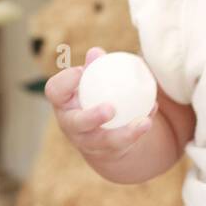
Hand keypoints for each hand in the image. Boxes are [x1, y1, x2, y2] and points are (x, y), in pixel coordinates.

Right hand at [45, 46, 158, 160]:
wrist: (100, 132)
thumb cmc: (94, 95)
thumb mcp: (92, 82)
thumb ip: (95, 67)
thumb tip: (96, 52)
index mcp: (63, 103)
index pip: (54, 91)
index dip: (64, 82)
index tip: (80, 71)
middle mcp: (71, 125)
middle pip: (76, 123)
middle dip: (91, 117)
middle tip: (110, 108)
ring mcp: (88, 142)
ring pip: (105, 141)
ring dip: (126, 133)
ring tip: (144, 122)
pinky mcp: (107, 152)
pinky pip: (125, 143)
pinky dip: (139, 130)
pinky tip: (150, 117)